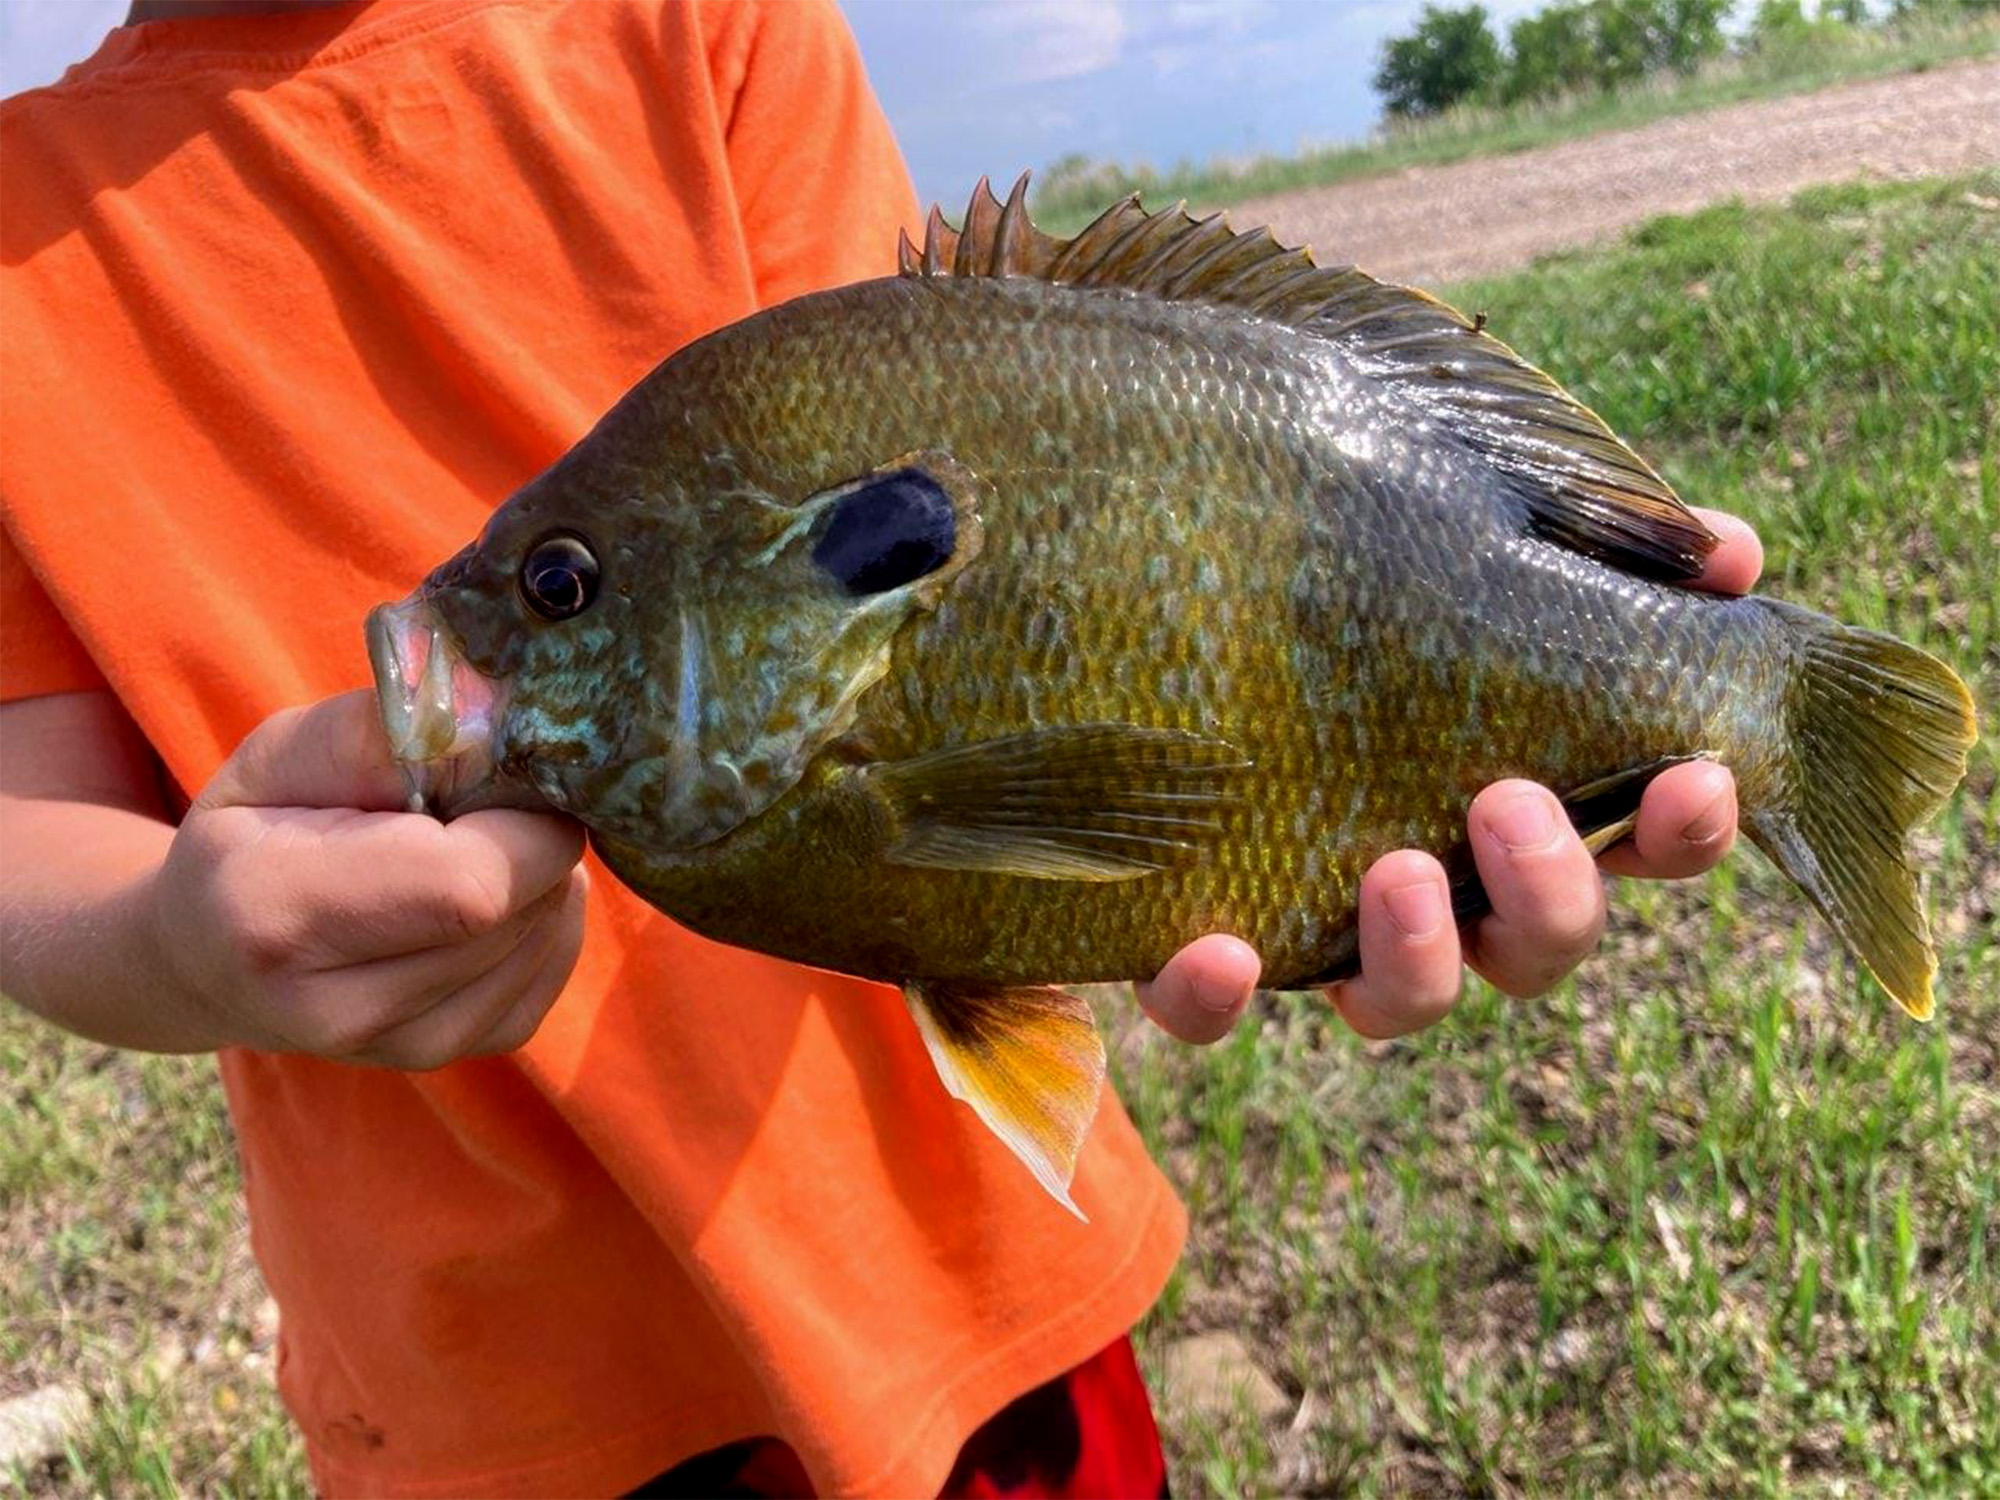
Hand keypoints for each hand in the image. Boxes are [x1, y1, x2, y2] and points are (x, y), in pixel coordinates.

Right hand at [147, 691, 586, 1067]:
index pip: (468, 885)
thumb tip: (488, 730)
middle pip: (519, 910)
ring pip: (544, 936)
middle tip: (476, 806)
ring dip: (536, 875)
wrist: (208, 959)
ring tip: (463, 849)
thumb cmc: (252, 834)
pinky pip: (550, 968)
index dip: (516, 820)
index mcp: (278, 915)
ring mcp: (404, 1047)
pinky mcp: (456, 1057)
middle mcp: (341, 1008)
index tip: (496, 775)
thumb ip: (377, 734)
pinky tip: (480, 893)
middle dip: (528, 837)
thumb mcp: (280, 756)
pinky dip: (541, 916)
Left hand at [1142, 508, 1761, 1043]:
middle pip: (1539, 947)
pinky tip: (1216, 951)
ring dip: (1421, 954)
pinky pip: (1210, 1010)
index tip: (1702, 776)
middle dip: (1551, 893)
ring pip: (1405, 998)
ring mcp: (1323, 923)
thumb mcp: (1461, 552)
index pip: (1639, 842)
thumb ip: (1594, 554)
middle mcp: (1440, 882)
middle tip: (1507, 800)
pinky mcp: (1200, 943)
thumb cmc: (1331, 595)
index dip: (1684, 830)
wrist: (1122, 624)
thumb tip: (1730, 552)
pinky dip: (1216, 996)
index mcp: (1519, 798)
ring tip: (1399, 871)